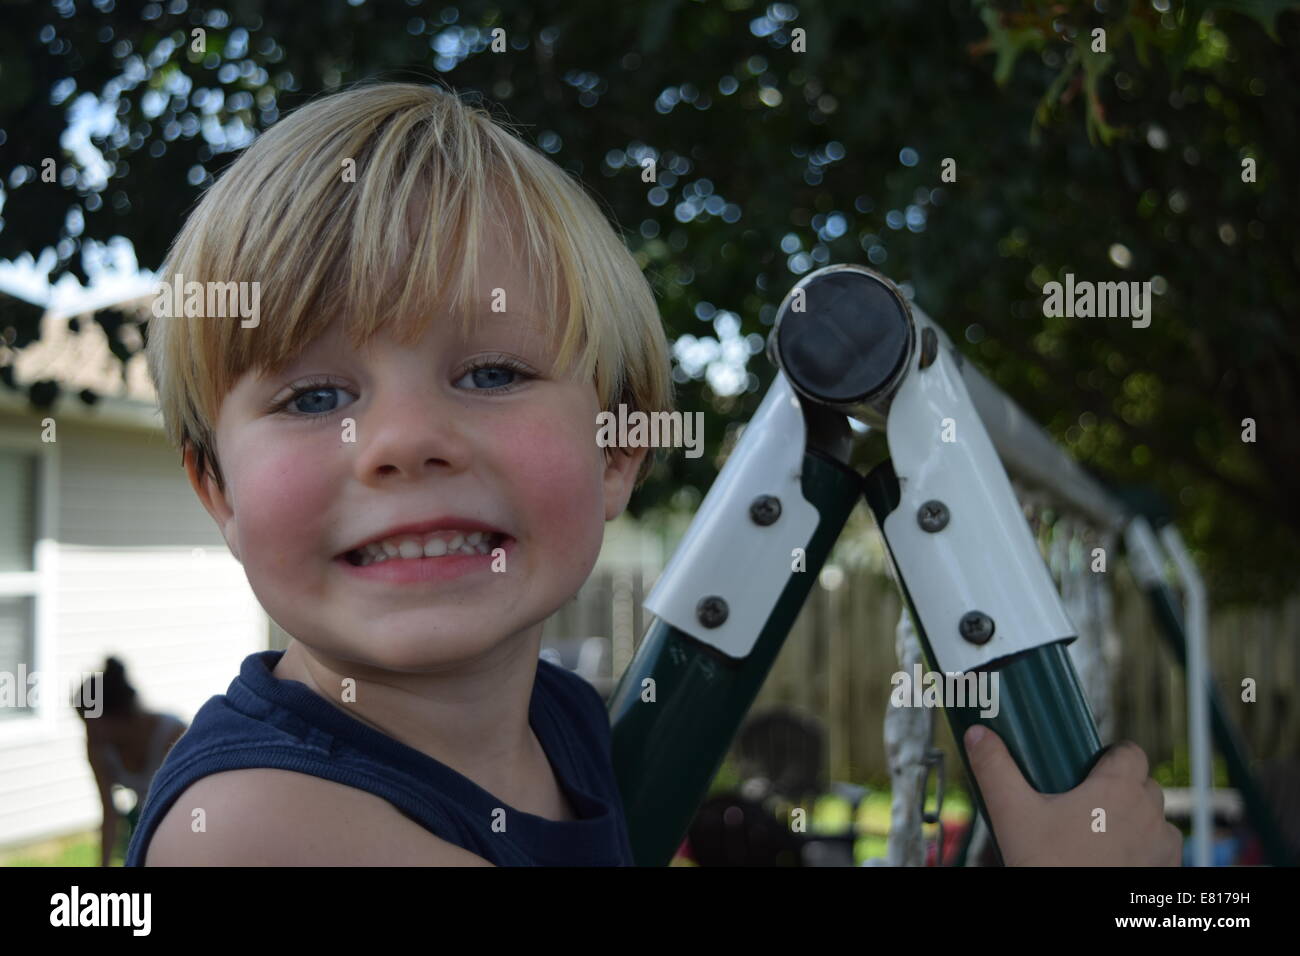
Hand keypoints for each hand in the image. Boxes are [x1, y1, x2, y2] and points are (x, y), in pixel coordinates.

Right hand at [964, 725, 1182, 865]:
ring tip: (1102, 832)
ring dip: (1137, 818)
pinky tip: (1116, 856)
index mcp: (1118, 789)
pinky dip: (1146, 848)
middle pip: (1143, 783)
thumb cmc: (1048, 865)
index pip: (1131, 751)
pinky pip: (1164, 850)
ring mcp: (1162, 846)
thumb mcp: (1012, 813)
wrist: (1069, 919)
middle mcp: (1149, 814)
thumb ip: (994, 767)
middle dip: (1120, 786)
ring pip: (1156, 818)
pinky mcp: (1165, 872)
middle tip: (1085, 801)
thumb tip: (977, 734)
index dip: (1111, 755)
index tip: (1089, 767)